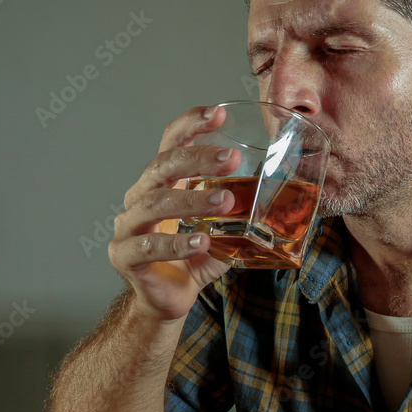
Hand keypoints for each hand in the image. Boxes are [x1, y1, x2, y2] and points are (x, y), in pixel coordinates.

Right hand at [109, 106, 240, 321]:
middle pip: (163, 165)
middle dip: (198, 158)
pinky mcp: (124, 255)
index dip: (192, 124)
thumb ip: (246, 212)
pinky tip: (200, 241)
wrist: (168, 298)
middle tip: (231, 159)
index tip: (218, 113)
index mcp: (162, 181)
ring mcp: (128, 225)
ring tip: (225, 202)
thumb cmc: (193, 257)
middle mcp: (141, 196)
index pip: (172, 142)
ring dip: (192, 200)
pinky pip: (149, 245)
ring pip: (154, 203)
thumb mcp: (225, 229)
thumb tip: (287, 198)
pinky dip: (177, 242)